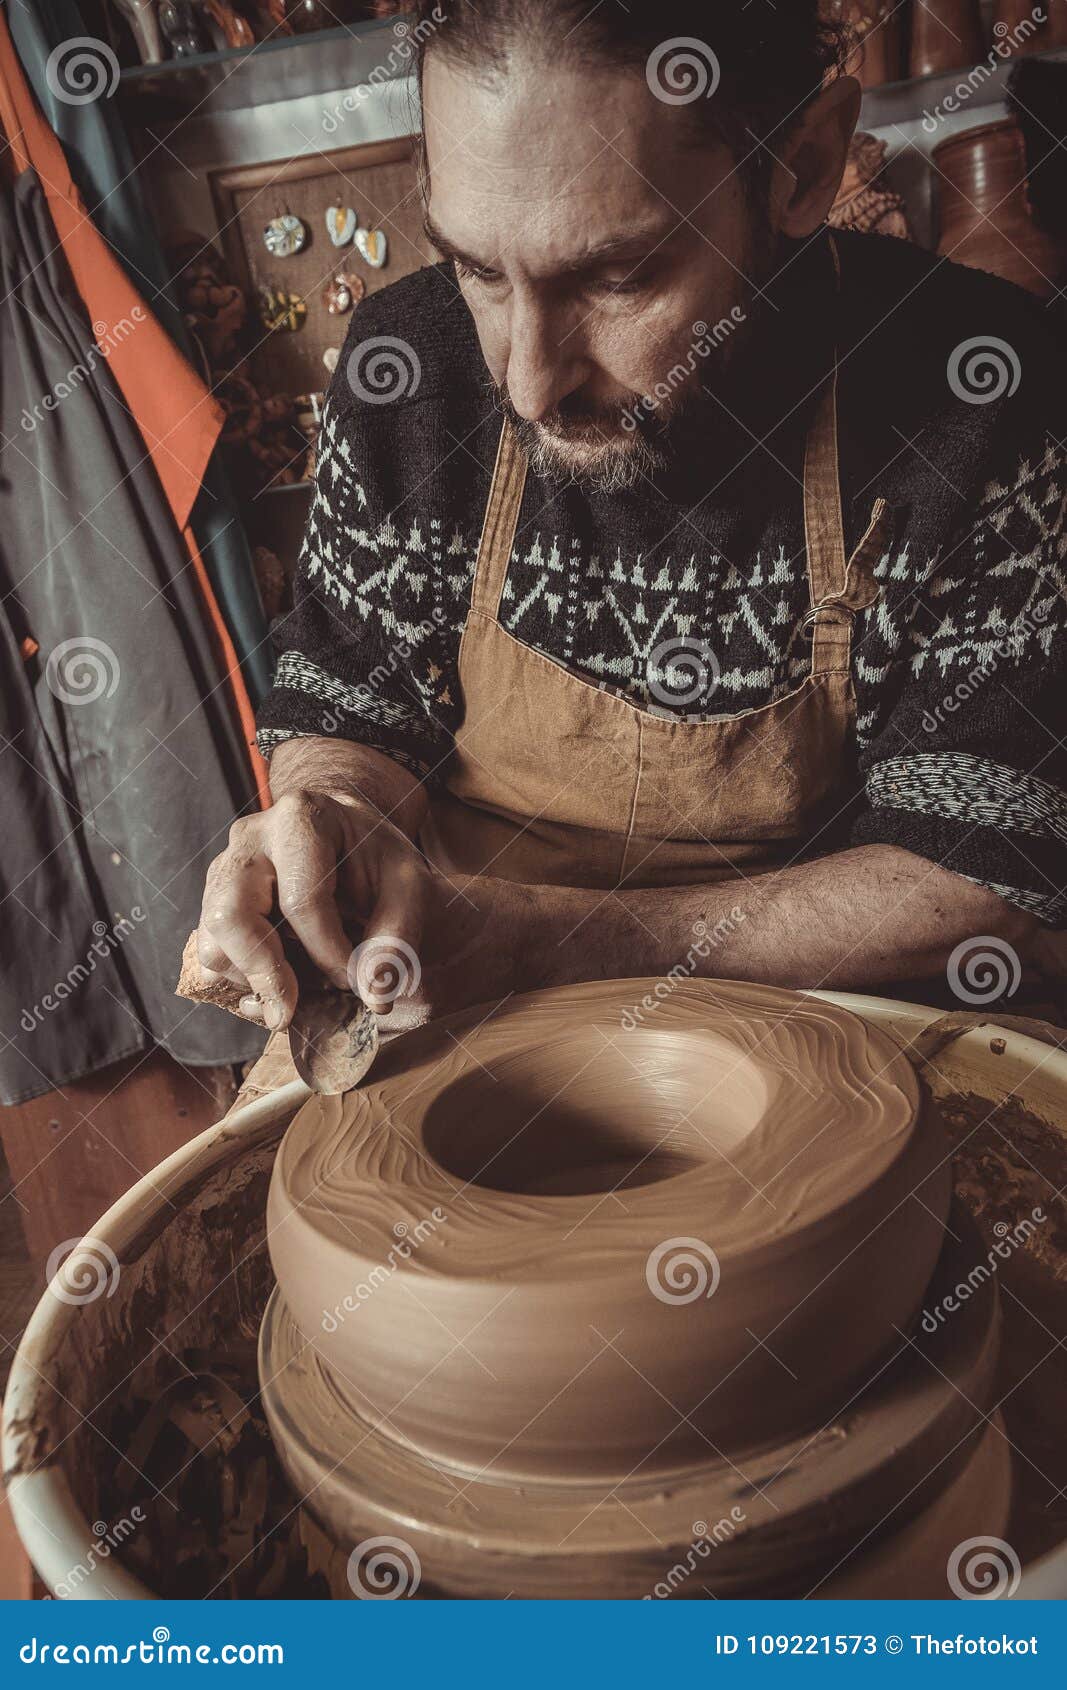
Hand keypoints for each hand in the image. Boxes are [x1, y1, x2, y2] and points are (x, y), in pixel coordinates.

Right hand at [196, 788, 431, 1026]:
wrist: (343, 833)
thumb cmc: (374, 858)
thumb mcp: (406, 885)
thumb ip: (397, 938)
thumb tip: (374, 998)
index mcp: (300, 820)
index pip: (302, 901)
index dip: (328, 953)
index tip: (351, 980)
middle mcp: (249, 839)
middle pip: (231, 915)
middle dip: (263, 973)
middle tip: (290, 1011)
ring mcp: (223, 867)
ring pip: (211, 938)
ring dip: (247, 979)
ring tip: (289, 993)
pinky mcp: (212, 898)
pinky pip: (207, 949)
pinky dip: (235, 978)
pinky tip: (272, 984)